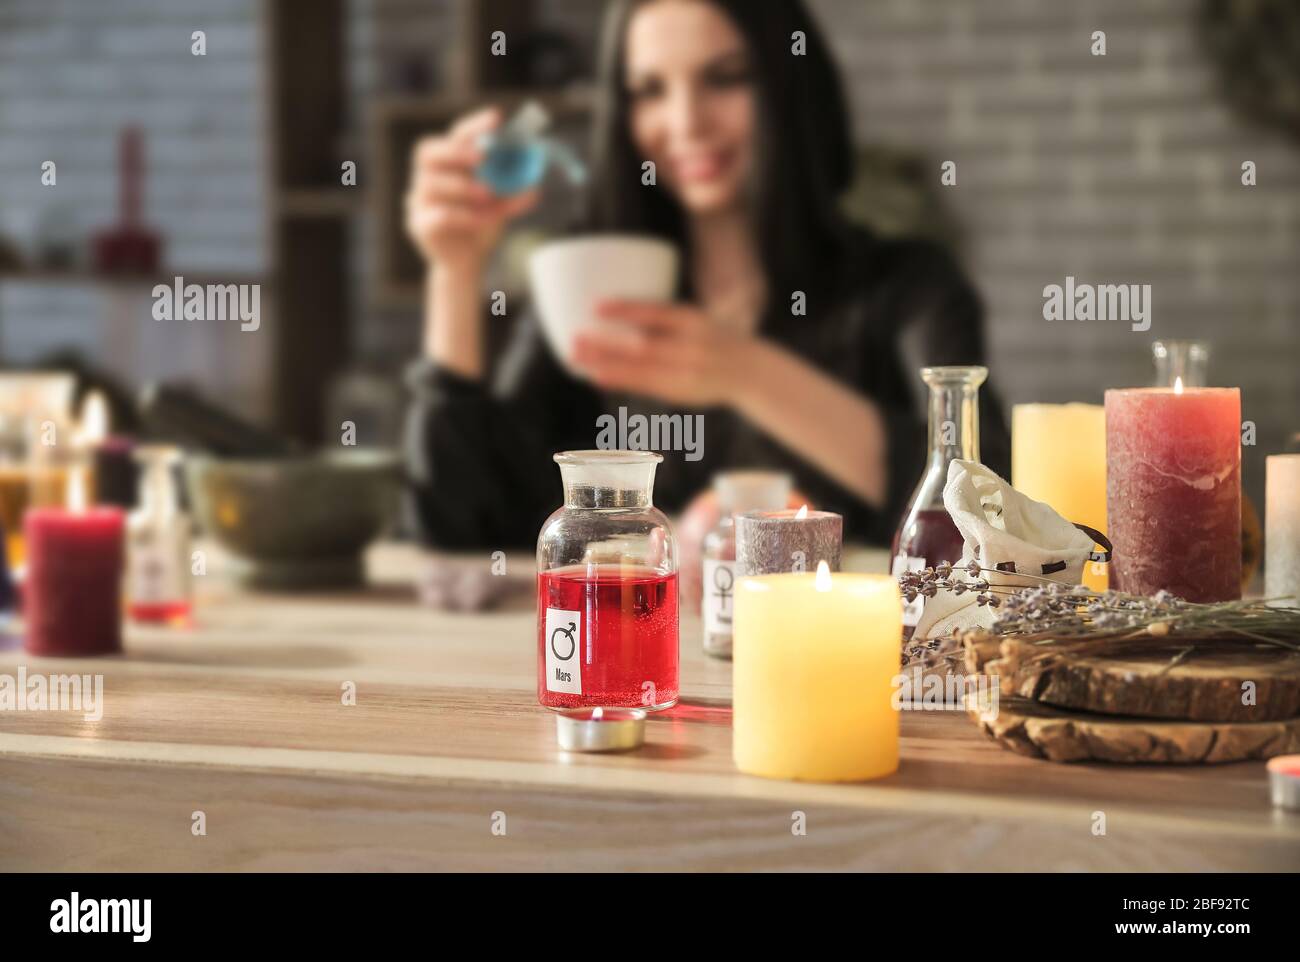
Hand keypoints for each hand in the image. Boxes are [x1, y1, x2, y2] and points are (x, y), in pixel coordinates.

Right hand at [404, 107, 538, 272]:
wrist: (467, 262)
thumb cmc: (480, 224)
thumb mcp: (501, 204)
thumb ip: (512, 192)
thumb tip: (534, 185)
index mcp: (448, 164)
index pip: (455, 135)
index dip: (473, 126)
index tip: (496, 118)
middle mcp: (428, 177)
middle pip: (427, 152)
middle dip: (456, 152)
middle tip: (483, 159)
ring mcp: (419, 201)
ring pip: (431, 183)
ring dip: (463, 187)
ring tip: (488, 196)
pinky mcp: (419, 225)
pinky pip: (437, 214)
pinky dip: (463, 215)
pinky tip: (481, 220)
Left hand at [572, 300, 752, 406]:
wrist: (749, 370)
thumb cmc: (713, 340)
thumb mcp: (695, 320)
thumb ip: (664, 320)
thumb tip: (617, 314)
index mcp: (693, 320)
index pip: (656, 312)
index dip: (626, 309)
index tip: (595, 307)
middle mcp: (690, 345)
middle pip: (642, 345)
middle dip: (606, 343)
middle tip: (574, 338)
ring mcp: (686, 370)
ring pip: (640, 368)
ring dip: (606, 363)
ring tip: (577, 358)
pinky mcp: (682, 390)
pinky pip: (645, 385)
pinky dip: (620, 380)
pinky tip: (597, 377)